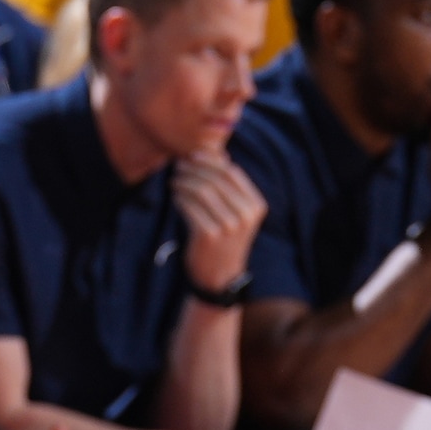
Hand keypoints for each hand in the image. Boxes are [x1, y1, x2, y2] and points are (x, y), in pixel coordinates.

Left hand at [170, 150, 266, 290]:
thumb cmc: (226, 239)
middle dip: (193, 169)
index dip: (209, 160)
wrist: (220, 276)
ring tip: (175, 181)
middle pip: (214, 179)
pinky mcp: (209, 234)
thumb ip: (230, 186)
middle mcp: (245, 214)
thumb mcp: (236, 213)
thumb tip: (217, 153)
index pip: (231, 171)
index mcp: (255, 205)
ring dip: (184, 181)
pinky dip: (179, 198)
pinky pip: (189, 206)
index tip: (193, 156)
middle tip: (178, 166)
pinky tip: (175, 196)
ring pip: (200, 190)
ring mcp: (228, 225)